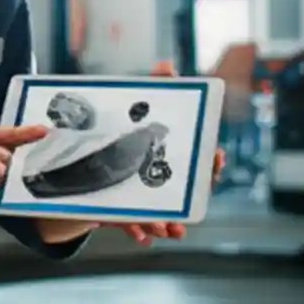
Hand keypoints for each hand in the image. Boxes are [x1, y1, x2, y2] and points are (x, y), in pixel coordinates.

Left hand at [37, 63, 227, 246]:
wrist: (88, 161)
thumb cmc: (122, 130)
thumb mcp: (135, 106)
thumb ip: (154, 86)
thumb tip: (167, 65)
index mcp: (175, 157)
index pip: (202, 161)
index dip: (211, 160)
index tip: (215, 155)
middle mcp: (168, 180)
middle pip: (190, 189)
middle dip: (198, 190)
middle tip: (200, 187)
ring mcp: (151, 197)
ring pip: (167, 213)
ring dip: (171, 221)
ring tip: (172, 228)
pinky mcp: (128, 209)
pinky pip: (137, 224)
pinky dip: (141, 230)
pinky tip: (144, 237)